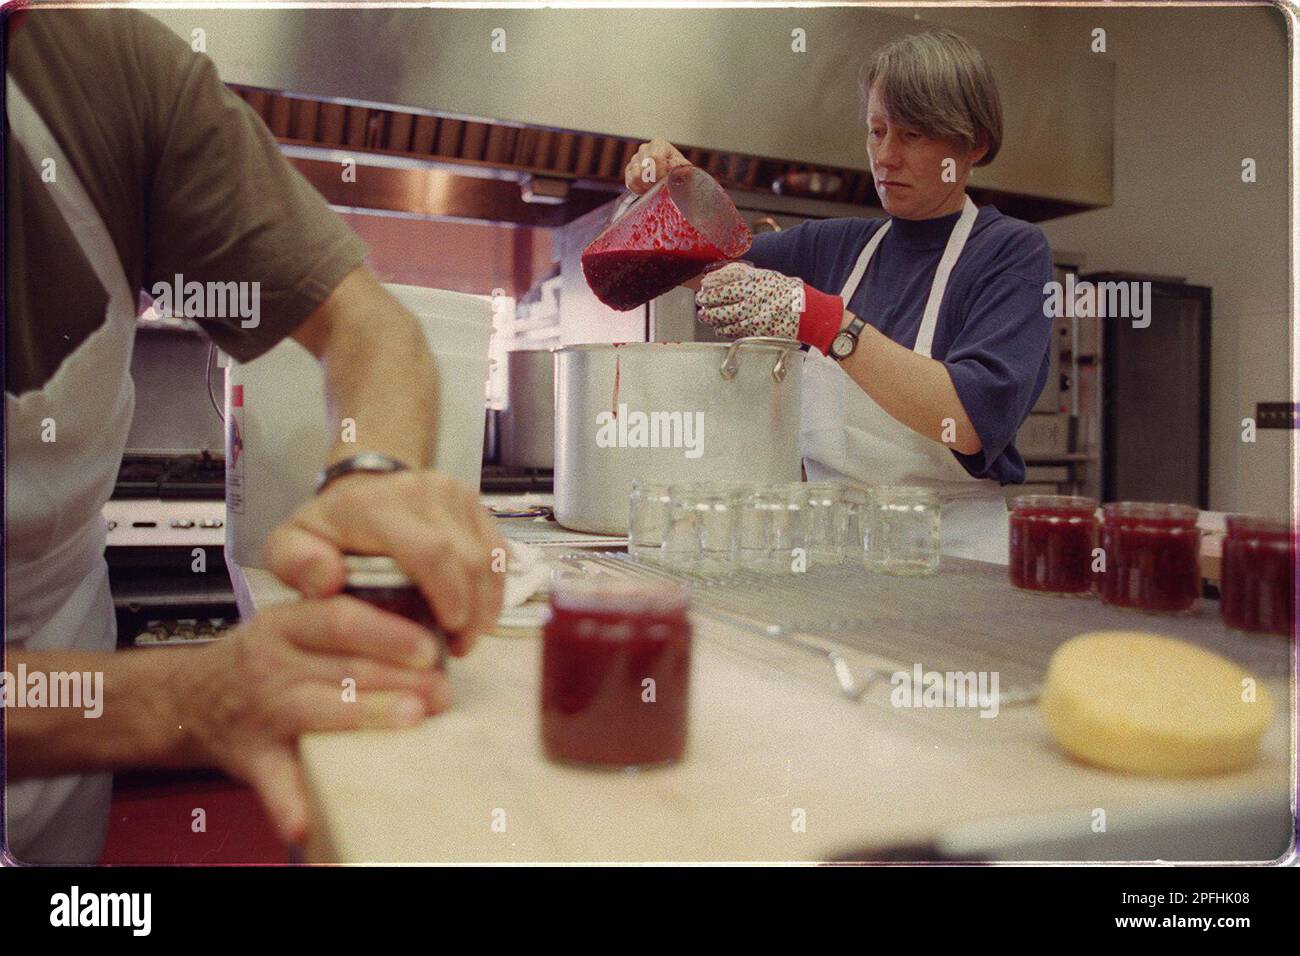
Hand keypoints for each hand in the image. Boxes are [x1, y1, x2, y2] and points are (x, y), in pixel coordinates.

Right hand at [175, 597, 449, 843]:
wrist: (187, 700)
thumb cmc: (261, 661)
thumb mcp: (293, 625)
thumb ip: (347, 623)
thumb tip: (426, 634)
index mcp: (286, 624)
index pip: (341, 619)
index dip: (388, 633)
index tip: (429, 648)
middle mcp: (271, 664)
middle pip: (342, 667)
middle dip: (399, 679)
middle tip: (441, 691)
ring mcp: (261, 713)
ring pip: (317, 711)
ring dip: (367, 714)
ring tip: (412, 718)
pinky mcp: (251, 759)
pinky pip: (274, 781)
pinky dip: (291, 803)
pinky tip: (313, 819)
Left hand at [264, 470, 506, 655]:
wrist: (360, 488)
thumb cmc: (328, 530)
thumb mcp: (290, 545)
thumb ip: (295, 563)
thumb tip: (326, 579)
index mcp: (377, 507)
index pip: (431, 551)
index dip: (449, 596)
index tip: (449, 634)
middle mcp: (422, 491)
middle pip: (469, 557)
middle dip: (473, 609)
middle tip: (460, 646)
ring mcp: (454, 493)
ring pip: (490, 554)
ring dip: (488, 602)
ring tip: (470, 635)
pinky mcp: (475, 501)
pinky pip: (499, 548)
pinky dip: (496, 585)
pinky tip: (481, 612)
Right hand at [624, 138, 690, 193]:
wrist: (672, 172)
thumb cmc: (678, 168)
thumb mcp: (684, 167)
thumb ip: (684, 169)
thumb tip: (683, 171)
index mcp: (658, 144)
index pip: (655, 157)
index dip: (659, 173)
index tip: (665, 182)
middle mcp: (644, 149)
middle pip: (644, 168)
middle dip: (653, 182)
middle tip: (661, 188)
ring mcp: (635, 159)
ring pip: (636, 177)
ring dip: (646, 187)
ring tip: (655, 189)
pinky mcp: (629, 170)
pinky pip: (630, 183)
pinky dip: (639, 190)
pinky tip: (648, 190)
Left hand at [695, 263, 845, 354]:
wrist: (806, 311)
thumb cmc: (783, 291)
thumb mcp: (763, 275)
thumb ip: (740, 275)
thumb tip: (713, 277)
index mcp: (756, 280)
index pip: (725, 280)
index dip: (710, 283)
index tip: (704, 285)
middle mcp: (754, 296)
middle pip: (721, 298)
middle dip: (706, 300)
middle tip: (701, 300)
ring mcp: (756, 314)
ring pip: (724, 317)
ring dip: (711, 317)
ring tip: (705, 315)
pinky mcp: (757, 330)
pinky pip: (734, 331)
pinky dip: (723, 330)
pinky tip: (719, 327)